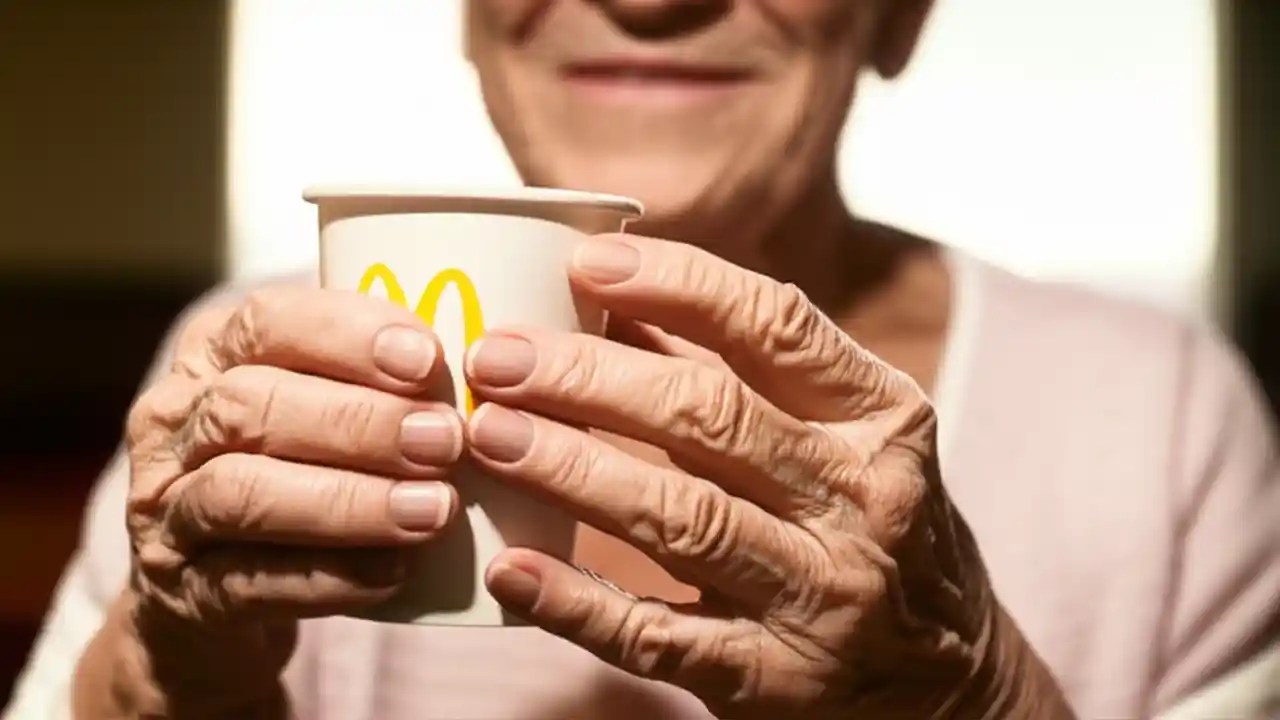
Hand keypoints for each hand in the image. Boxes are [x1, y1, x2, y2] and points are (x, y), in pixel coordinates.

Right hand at [118, 286, 463, 713]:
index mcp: (212, 356)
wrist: (208, 594)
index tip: (428, 356)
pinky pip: (253, 583)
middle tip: (446, 439)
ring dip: (349, 501)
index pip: (265, 321)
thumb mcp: (315, 400)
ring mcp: (168, 513)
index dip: (347, 334)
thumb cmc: (295, 466)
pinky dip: (331, 576)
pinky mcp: (186, 595)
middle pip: (250, 406)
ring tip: (434, 509)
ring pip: (243, 494)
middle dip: (357, 421)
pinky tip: (396, 573)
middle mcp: (174, 426)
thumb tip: (500, 353)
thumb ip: (377, 374)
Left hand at [466, 235, 1071, 718]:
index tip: (588, 262)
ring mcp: (820, 597)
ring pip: (680, 519)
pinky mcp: (772, 681)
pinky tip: (511, 566)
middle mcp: (860, 503)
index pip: (778, 327)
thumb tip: (615, 298)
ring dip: (572, 471)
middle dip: (591, 377)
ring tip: (489, 434)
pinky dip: (576, 602)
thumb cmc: (870, 524)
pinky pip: (657, 636)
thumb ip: (740, 373)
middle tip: (499, 356)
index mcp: (882, 420)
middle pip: (712, 419)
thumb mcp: (842, 436)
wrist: (946, 677)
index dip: (679, 284)